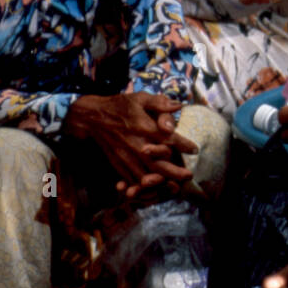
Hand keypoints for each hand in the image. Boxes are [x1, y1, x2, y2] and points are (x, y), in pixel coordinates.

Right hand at [64, 93, 197, 202]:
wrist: (92, 118)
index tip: (194, 149)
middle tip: (189, 175)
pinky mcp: (119, 164)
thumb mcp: (140, 98)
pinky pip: (133, 180)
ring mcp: (126, 157)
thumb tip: (179, 105)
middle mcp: (136, 145)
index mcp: (144, 127)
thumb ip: (159, 102)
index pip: (168, 139)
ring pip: (146, 176)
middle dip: (175, 172)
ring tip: (175, 186)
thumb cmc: (120, 106)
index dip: (184, 145)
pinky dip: (144, 188)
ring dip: (161, 184)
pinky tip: (155, 190)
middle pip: (159, 164)